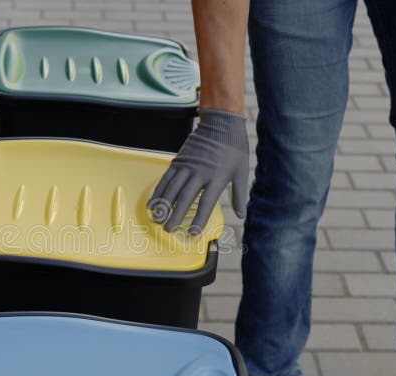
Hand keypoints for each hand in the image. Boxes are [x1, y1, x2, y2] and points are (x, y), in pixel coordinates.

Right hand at [147, 108, 248, 233]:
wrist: (221, 122)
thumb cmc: (234, 147)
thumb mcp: (242, 171)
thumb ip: (240, 194)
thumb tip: (241, 215)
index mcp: (217, 178)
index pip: (205, 203)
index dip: (198, 219)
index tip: (192, 233)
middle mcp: (200, 173)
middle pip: (184, 197)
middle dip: (175, 215)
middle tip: (168, 229)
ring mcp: (187, 166)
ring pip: (172, 188)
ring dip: (163, 205)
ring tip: (156, 219)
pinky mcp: (179, 160)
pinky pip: (166, 178)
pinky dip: (158, 191)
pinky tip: (153, 202)